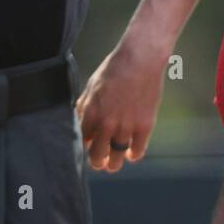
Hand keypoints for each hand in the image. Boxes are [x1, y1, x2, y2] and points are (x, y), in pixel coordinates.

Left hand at [76, 48, 163, 171]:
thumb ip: (85, 106)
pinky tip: (130, 152)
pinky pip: (137, 152)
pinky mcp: (144, 126)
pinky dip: (132, 155)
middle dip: (96, 162)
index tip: (88, 149)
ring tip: (113, 164)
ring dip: (113, 164)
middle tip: (99, 163)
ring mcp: (126, 126)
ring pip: (116, 158)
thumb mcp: (92, 86)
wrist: (140, 59)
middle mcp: (106, 124)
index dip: (84, 148)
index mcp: (91, 113)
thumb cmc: (115, 69)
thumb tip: (79, 120)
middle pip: (96, 156)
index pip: (82, 142)